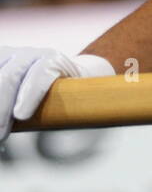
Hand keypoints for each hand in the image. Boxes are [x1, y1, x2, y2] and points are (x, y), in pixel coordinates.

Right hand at [0, 48, 115, 142]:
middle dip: (0, 107)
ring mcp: (9, 56)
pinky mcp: (0, 59)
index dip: (31, 91)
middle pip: (12, 75)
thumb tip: (102, 116)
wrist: (70, 74)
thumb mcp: (83, 101)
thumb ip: (84, 108)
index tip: (21, 115)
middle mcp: (30, 55)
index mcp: (54, 61)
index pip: (42, 71)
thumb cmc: (75, 95)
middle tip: (0, 136)